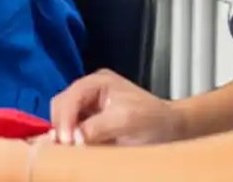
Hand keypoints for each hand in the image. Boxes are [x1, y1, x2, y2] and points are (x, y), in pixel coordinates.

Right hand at [49, 69, 182, 145]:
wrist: (171, 128)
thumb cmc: (153, 120)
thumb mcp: (125, 121)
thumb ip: (97, 127)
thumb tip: (73, 138)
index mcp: (97, 82)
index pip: (70, 98)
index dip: (65, 120)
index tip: (65, 142)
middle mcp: (89, 91)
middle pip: (61, 106)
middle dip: (61, 126)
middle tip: (64, 149)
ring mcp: (88, 106)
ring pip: (63, 118)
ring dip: (64, 133)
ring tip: (70, 150)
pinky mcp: (90, 122)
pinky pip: (72, 129)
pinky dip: (70, 139)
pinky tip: (75, 149)